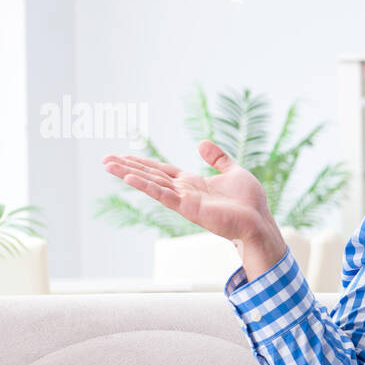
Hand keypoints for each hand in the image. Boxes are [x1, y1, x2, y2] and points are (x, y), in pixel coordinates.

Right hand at [100, 140, 271, 245]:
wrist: (259, 221)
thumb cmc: (249, 202)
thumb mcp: (234, 171)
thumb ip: (217, 158)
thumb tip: (202, 142)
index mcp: (192, 183)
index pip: (161, 170)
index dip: (143, 162)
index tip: (123, 156)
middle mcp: (184, 192)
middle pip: (151, 176)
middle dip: (128, 167)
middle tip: (105, 159)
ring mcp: (185, 201)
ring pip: (152, 184)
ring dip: (130, 174)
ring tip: (108, 165)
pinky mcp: (189, 209)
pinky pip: (164, 196)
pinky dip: (148, 187)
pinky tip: (130, 178)